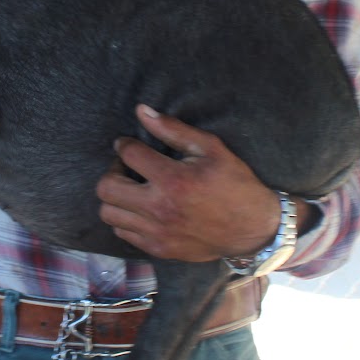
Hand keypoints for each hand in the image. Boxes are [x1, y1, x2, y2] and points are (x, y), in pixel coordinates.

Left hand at [96, 105, 279, 261]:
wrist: (253, 228)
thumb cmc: (234, 183)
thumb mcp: (210, 148)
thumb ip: (173, 129)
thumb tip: (141, 111)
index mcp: (173, 180)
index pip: (127, 154)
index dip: (124, 145)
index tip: (127, 145)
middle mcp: (159, 208)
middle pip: (106, 188)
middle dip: (113, 171)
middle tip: (128, 168)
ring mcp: (157, 232)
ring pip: (108, 213)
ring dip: (116, 197)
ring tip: (134, 189)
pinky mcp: (158, 249)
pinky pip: (123, 232)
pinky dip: (125, 218)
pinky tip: (142, 209)